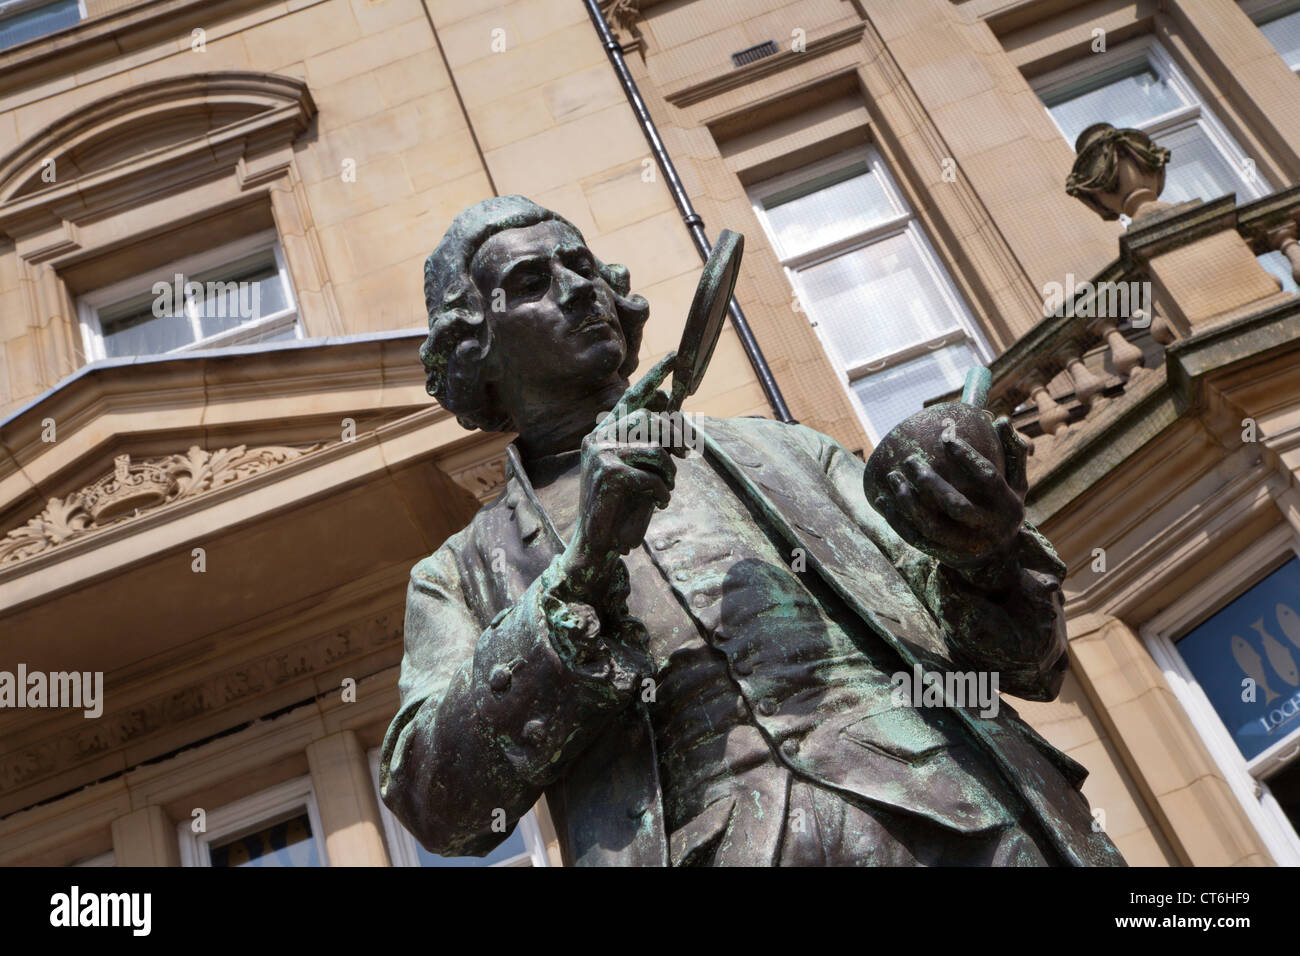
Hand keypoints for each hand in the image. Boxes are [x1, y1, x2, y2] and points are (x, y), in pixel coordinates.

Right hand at [559, 393, 686, 602]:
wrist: (595, 543)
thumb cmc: (620, 507)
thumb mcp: (637, 470)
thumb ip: (649, 442)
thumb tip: (672, 411)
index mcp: (603, 432)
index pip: (632, 398)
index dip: (654, 377)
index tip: (674, 356)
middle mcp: (598, 437)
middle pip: (653, 422)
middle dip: (677, 438)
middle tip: (686, 457)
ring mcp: (600, 454)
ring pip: (656, 450)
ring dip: (670, 473)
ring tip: (666, 489)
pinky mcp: (608, 474)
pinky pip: (652, 475)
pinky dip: (663, 492)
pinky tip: (659, 504)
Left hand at [872, 413, 1027, 568]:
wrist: (998, 558)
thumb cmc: (1003, 506)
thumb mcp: (1017, 483)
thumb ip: (1013, 453)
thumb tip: (1002, 419)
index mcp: (1007, 505)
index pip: (987, 478)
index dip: (968, 457)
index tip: (946, 437)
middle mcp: (988, 527)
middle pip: (957, 506)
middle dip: (931, 483)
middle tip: (910, 459)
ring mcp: (965, 544)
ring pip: (932, 526)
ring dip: (909, 503)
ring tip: (892, 476)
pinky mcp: (945, 555)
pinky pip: (916, 539)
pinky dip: (897, 521)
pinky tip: (882, 500)